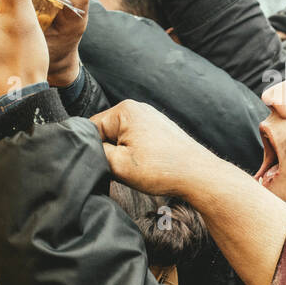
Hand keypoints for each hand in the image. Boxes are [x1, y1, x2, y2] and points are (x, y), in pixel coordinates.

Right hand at [92, 100, 215, 197]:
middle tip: (121, 169)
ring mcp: (150, 119)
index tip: (102, 165)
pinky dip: (136, 156)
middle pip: (106, 133)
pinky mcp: (159, 131)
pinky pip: (135, 142)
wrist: (198, 176)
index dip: (91, 150)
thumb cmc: (163, 169)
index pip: (90, 128)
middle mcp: (138, 109)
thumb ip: (95, 153)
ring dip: (123, 156)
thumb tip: (86, 149)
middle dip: (108, 152)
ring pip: (121, 140)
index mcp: (124, 110)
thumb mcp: (118, 165)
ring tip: (138, 168)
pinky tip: (148, 167)